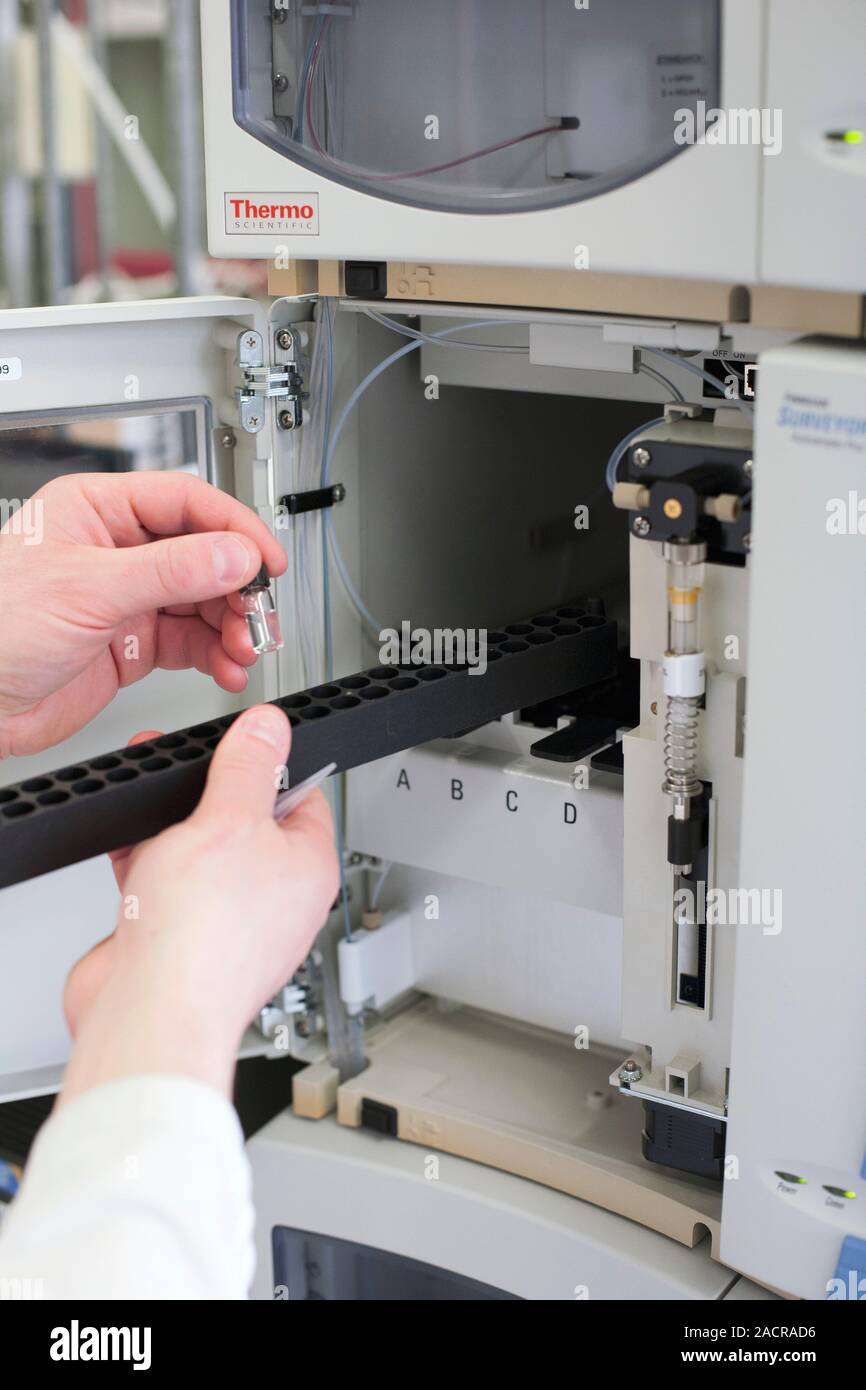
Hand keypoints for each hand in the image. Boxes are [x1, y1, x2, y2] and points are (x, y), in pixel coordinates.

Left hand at [0, 472, 286, 756]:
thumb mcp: (89, 588)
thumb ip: (170, 571)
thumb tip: (233, 555)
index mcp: (97, 511)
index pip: (186, 503)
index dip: (233, 528)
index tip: (266, 560)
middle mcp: (116, 550)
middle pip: (204, 555)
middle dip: (237, 587)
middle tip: (257, 614)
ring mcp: (127, 598)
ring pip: (203, 602)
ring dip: (232, 626)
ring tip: (244, 648)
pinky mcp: (132, 643)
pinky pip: (191, 641)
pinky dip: (215, 655)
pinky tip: (227, 666)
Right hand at [61, 706, 339, 1101]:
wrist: (148, 1012)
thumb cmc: (205, 940)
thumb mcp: (230, 820)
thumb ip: (248, 766)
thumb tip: (270, 727)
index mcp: (308, 869)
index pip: (302, 796)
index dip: (269, 764)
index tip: (241, 744)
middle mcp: (274, 899)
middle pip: (245, 823)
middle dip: (207, 794)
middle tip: (183, 775)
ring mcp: (226, 921)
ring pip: (199, 853)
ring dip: (169, 828)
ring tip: (150, 811)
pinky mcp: (180, 937)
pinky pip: (164, 884)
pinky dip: (144, 862)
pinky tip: (129, 850)